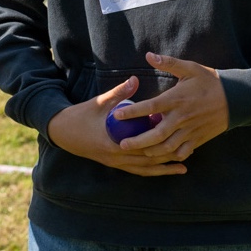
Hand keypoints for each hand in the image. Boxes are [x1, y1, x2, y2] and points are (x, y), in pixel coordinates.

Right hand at [45, 77, 187, 176]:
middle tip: (188, 151)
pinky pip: (136, 171)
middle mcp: (115, 157)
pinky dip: (151, 171)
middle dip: (167, 157)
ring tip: (182, 167)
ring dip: (163, 169)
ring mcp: (115, 163)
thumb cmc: (80, 116)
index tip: (177, 135)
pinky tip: (163, 169)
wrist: (62, 132)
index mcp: (113, 143)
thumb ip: (119, 93)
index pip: (142, 146)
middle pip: (147, 161)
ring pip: (144, 169)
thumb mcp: (99, 103)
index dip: (161, 143)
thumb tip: (135, 79)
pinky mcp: (114, 164)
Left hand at [115, 52, 229, 161]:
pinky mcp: (199, 138)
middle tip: (122, 144)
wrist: (238, 98)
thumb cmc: (210, 81)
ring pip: (168, 146)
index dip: (133, 112)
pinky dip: (171, 155)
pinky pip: (183, 151)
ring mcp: (191, 130)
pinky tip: (161, 156)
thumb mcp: (190, 68)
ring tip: (138, 152)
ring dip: (152, 151)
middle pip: (157, 133)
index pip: (150, 107)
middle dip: (138, 141)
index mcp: (177, 99)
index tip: (116, 115)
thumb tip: (148, 55)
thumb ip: (168, 63)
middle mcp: (182, 117)